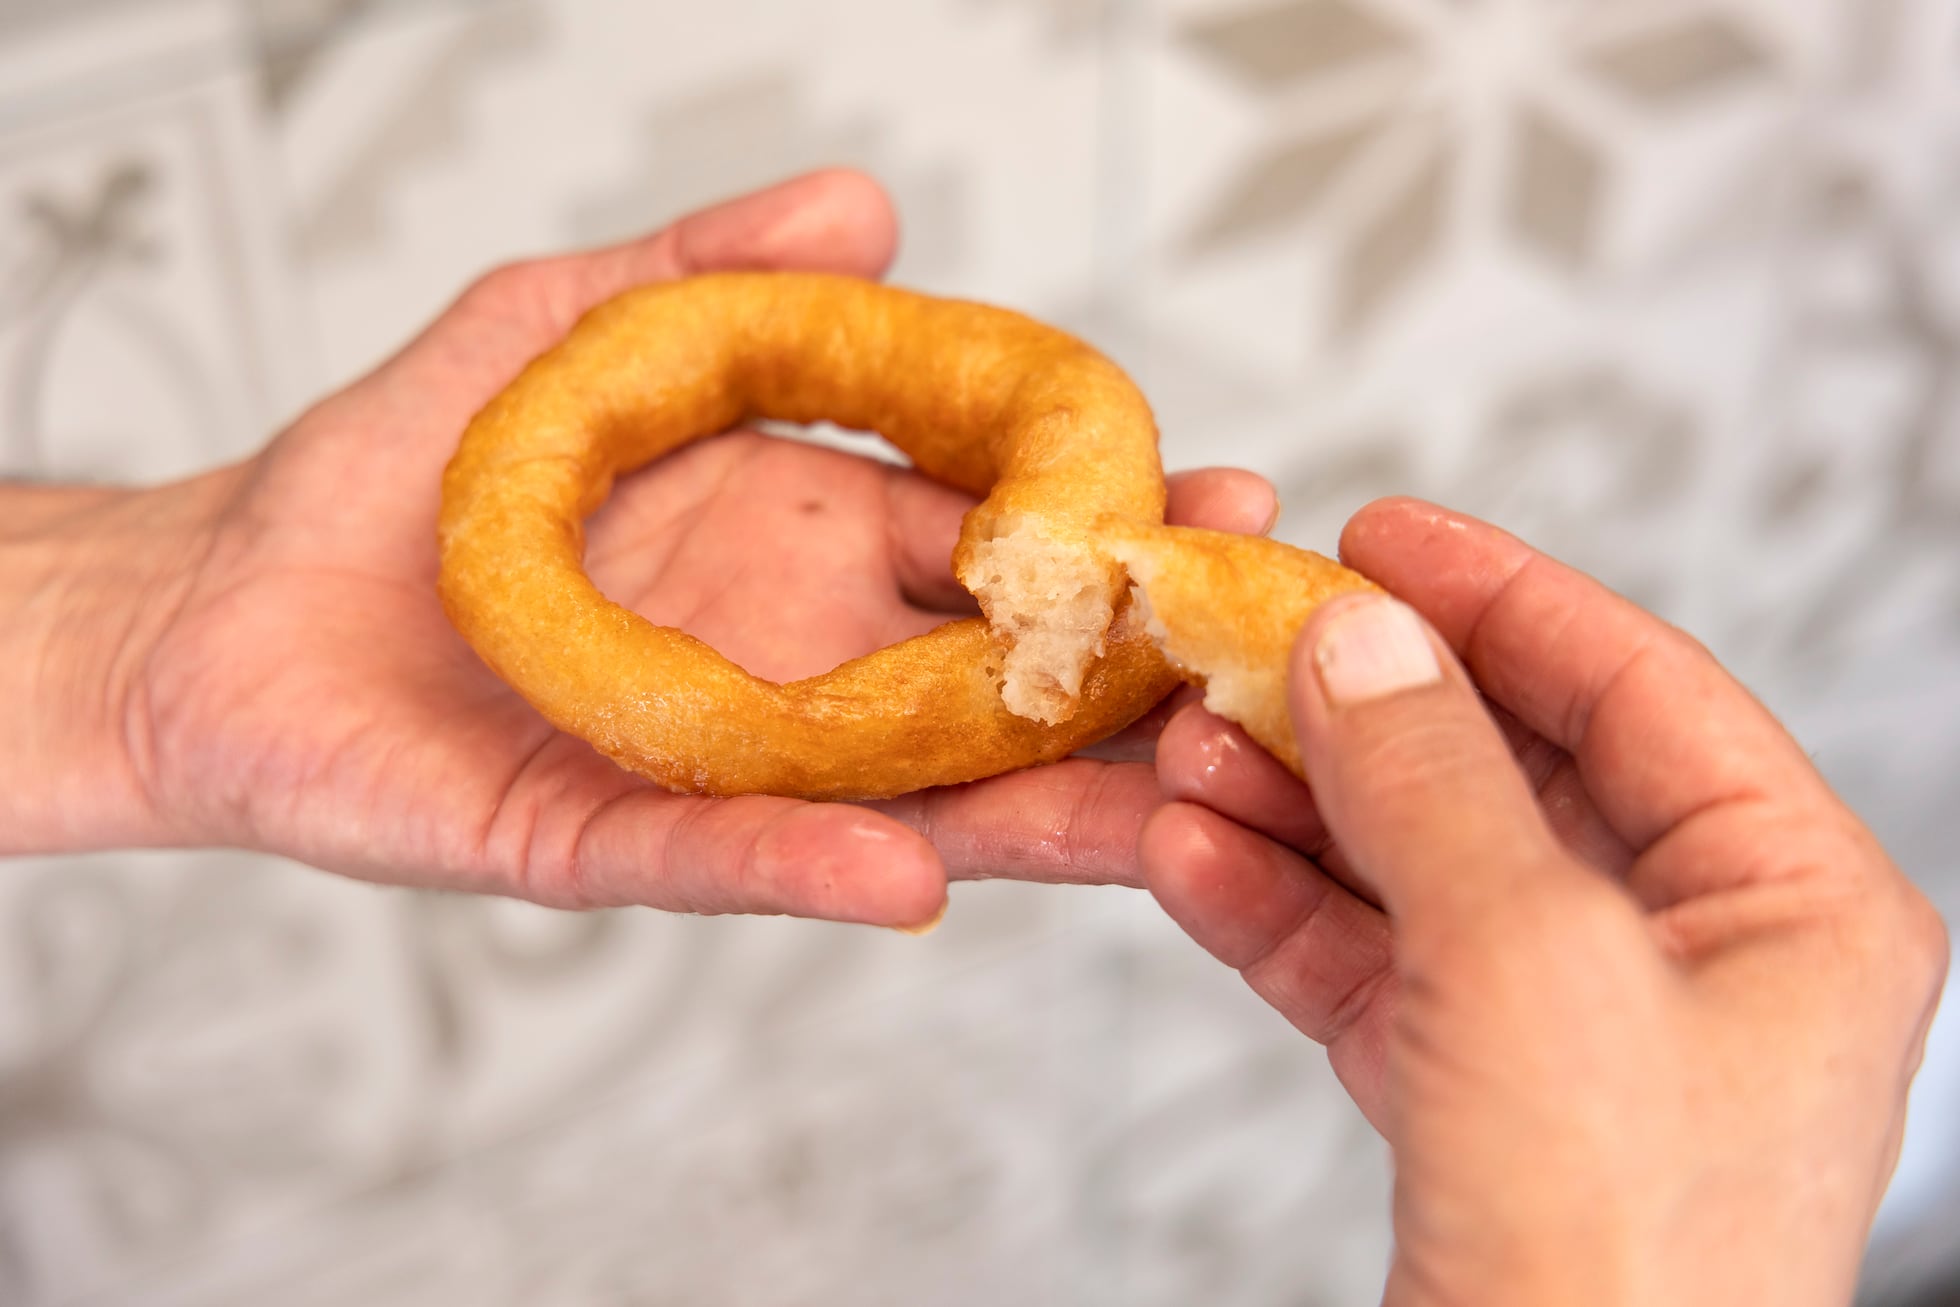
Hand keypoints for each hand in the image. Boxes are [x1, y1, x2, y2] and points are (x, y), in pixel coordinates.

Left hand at [6, 170, 1273, 925]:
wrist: (227, 592)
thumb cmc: (410, 465)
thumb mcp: (573, 325)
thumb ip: (715, 269)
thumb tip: (872, 205)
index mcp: (809, 548)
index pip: (988, 548)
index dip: (1103, 529)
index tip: (1222, 498)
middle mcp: (791, 669)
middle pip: (985, 694)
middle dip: (1122, 689)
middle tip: (1258, 672)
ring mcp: (709, 766)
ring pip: (895, 803)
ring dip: (1031, 814)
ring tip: (1164, 810)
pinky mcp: (591, 840)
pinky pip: (711, 860)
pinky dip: (805, 872)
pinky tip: (905, 875)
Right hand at [1141, 498, 1947, 1304]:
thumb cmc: (1616, 1250)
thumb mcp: (1523, 958)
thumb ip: (1430, 778)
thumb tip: (1353, 638)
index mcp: (1792, 904)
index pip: (1642, 690)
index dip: (1504, 598)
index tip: (1380, 533)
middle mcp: (1702, 960)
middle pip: (1513, 775)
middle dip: (1366, 714)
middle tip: (1250, 643)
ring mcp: (1585, 1036)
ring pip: (1421, 867)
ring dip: (1296, 806)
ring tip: (1187, 749)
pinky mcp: (1481, 1104)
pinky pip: (1371, 963)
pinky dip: (1278, 907)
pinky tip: (1189, 855)